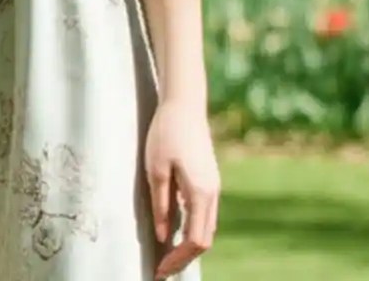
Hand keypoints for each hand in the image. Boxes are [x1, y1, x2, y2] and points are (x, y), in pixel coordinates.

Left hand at [145, 100, 219, 278]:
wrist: (185, 105)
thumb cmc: (166, 133)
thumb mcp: (155, 169)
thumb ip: (160, 204)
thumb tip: (163, 236)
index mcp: (200, 193)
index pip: (195, 241)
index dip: (178, 259)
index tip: (160, 270)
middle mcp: (212, 194)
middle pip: (204, 239)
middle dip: (184, 257)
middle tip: (161, 268)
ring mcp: (213, 187)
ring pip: (206, 228)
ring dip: (189, 245)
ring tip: (166, 255)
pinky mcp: (208, 180)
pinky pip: (204, 214)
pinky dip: (192, 229)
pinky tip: (175, 231)